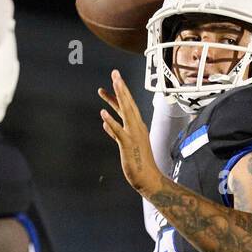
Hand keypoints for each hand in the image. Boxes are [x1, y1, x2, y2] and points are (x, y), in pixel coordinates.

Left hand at [99, 71, 162, 196]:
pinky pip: (119, 131)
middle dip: (121, 87)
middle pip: (128, 103)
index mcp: (136, 126)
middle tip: (115, 73)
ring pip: (125, 112)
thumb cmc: (138, 162)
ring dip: (118, 98)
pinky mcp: (128, 144)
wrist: (148, 178)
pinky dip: (111, 122)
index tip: (115, 79)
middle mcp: (137, 127)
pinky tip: (103, 113)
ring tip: (110, 85)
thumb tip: (105, 124)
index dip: (121, 91)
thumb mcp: (125, 144)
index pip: (128, 105)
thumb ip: (115, 133)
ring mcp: (133, 135)